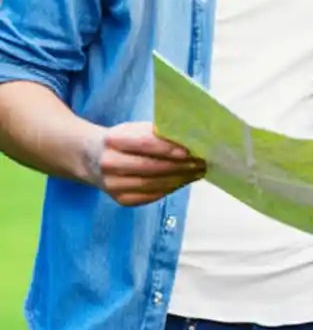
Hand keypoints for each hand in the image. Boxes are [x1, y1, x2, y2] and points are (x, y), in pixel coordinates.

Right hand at [85, 121, 205, 205]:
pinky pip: (151, 196)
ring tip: (199, 171)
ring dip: (180, 179)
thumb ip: (158, 133)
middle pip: (152, 167)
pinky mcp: (121, 200)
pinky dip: (171, 188)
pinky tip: (185, 180)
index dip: (170, 148)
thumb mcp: (135, 129)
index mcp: (113, 140)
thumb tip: (191, 138)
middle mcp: (109, 164)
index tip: (192, 150)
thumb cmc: (124, 140)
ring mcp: (113, 185)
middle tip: (203, 162)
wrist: (92, 158)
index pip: (146, 144)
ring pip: (153, 184)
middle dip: (181, 166)